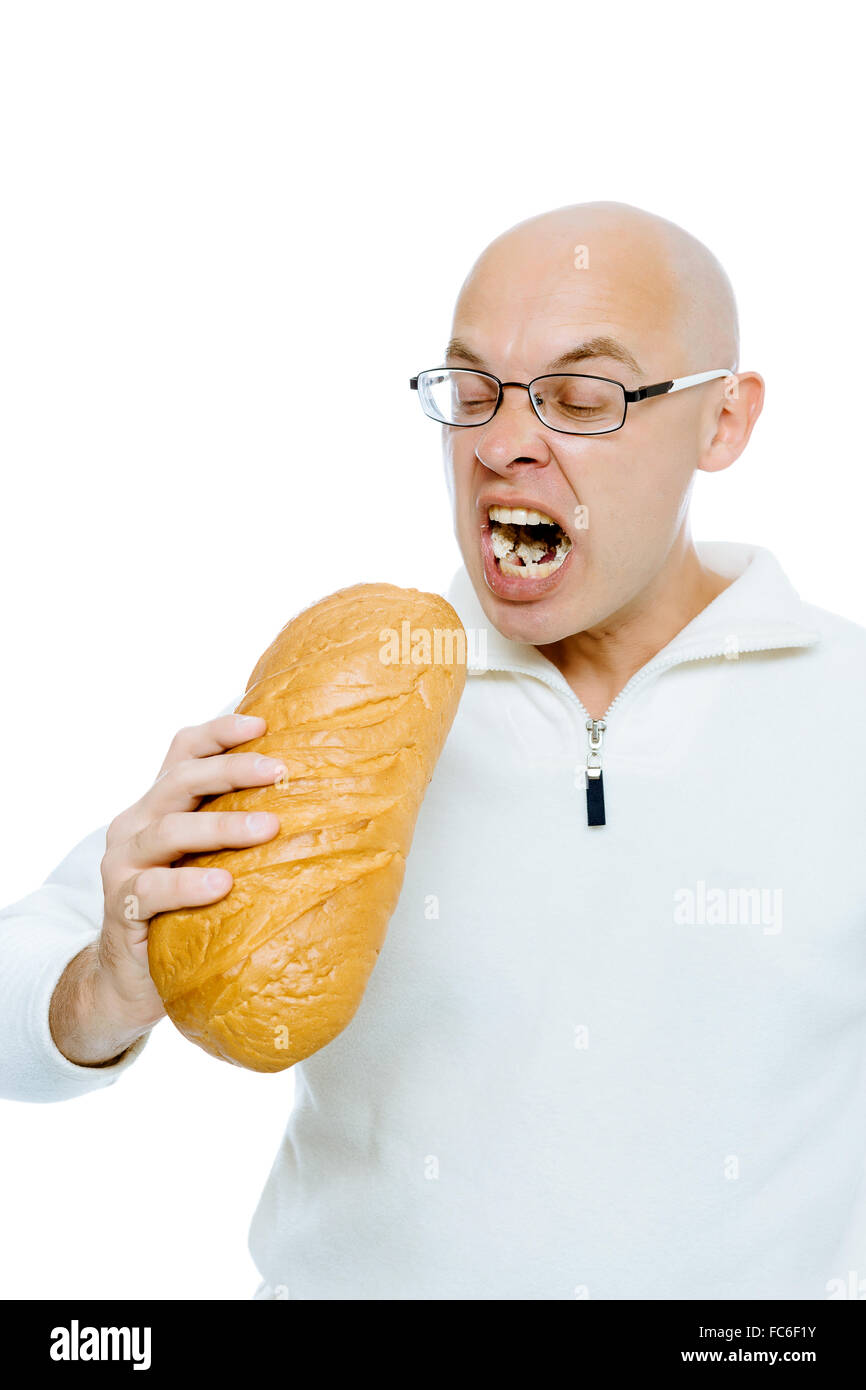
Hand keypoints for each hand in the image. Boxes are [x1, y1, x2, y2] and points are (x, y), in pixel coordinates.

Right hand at [49, 713, 283, 1065]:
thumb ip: (238, 829)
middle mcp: (137, 823)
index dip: (220, 731)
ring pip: (168, 830)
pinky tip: (221, 885)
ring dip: (221, 826)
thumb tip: (318, 803)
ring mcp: (123, 863)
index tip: (264, 723)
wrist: (130, 978)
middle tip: (281, 771)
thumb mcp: (210, 859)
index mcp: (160, 803)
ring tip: (268, 828)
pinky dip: (188, 884)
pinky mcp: (121, 905)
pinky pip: (152, 889)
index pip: (184, 750)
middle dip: (233, 769)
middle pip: (181, 780)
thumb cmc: (185, 910)